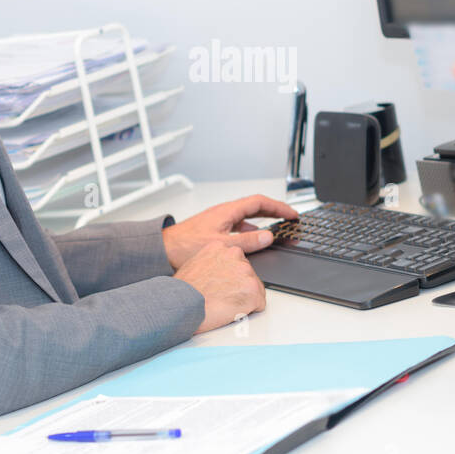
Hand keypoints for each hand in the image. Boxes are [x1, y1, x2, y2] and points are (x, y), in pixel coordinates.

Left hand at [161, 193, 298, 270]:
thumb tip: (267, 237)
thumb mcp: (221, 245)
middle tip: (290, 219)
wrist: (162, 250)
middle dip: (275, 213)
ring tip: (276, 232)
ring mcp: (219, 221)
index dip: (278, 207)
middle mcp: (224, 213)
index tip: (292, 214)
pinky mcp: (214, 230)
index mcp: (227, 211)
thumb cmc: (184, 245)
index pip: (259, 203)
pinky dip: (250, 233)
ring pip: (246, 219)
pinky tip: (253, 244)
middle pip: (255, 208)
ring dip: (262, 224)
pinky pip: (238, 227)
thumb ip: (246, 242)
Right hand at [173, 240, 266, 333]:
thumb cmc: (184, 291)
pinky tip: (232, 310)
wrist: (183, 305)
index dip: (231, 278)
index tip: (223, 285)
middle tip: (222, 296)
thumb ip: (212, 262)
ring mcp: (245, 271)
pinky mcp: (253, 289)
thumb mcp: (194, 264)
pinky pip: (259, 303)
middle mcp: (235, 255)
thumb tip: (218, 271)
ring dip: (244, 298)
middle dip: (239, 287)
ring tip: (224, 303)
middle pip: (248, 274)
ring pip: (255, 289)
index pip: (237, 262)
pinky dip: (249, 310)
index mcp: (220, 247)